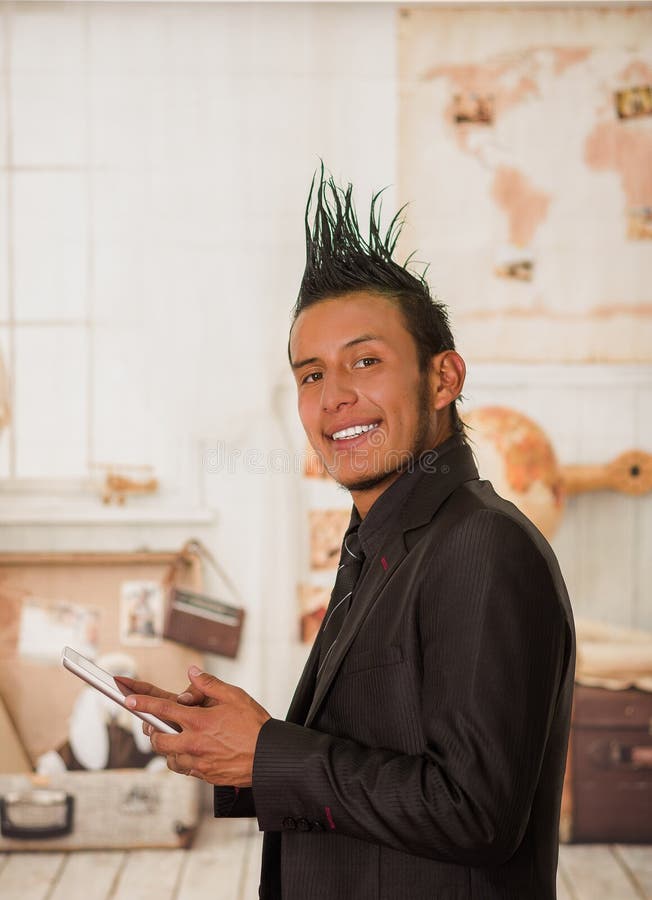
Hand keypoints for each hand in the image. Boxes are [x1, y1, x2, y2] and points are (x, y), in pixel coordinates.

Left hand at [124, 666, 270, 786]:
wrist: (270, 757)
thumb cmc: (255, 726)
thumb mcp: (235, 696)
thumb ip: (209, 684)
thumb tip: (192, 674)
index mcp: (199, 721)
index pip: (162, 709)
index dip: (142, 702)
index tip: (127, 699)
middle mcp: (194, 743)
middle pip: (158, 740)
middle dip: (153, 732)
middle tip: (156, 725)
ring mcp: (198, 761)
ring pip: (168, 757)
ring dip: (167, 748)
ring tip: (176, 738)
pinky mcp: (204, 775)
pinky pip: (183, 769)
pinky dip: (181, 760)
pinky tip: (191, 752)